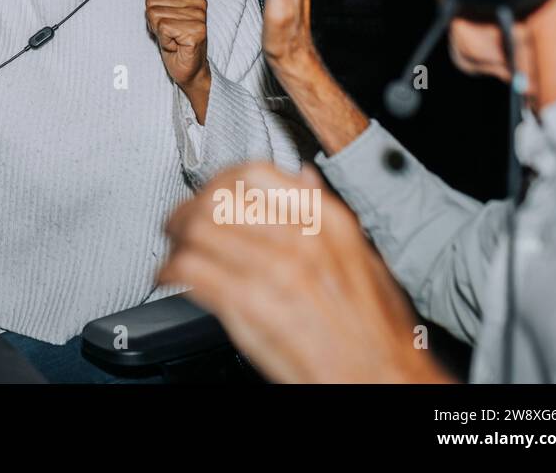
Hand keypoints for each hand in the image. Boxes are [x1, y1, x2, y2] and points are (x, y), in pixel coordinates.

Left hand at [142, 0, 210, 119]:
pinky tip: (176, 46)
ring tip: (173, 39)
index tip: (168, 23)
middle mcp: (199, 2)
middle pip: (153, 3)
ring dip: (160, 32)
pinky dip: (164, 41)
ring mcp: (199, 17)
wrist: (188, 68)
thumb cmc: (176, 40)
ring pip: (156, 16)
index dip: (154, 11)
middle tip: (170, 33)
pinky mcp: (196, 32)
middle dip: (155, 22)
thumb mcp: (162, 10)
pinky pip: (163, 28)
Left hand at [158, 162, 451, 382]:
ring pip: (198, 228)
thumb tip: (302, 177)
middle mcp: (301, 238)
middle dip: (187, 210)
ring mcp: (277, 269)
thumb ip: (325, 214)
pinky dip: (170, 270)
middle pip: (218, 198)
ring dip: (176, 239)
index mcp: (327, 222)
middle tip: (179, 225)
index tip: (208, 196)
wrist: (384, 381)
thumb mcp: (362, 258)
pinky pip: (191, 269)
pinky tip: (172, 278)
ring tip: (175, 251)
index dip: (218, 183)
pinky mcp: (252, 305)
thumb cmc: (375, 331)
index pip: (254, 174)